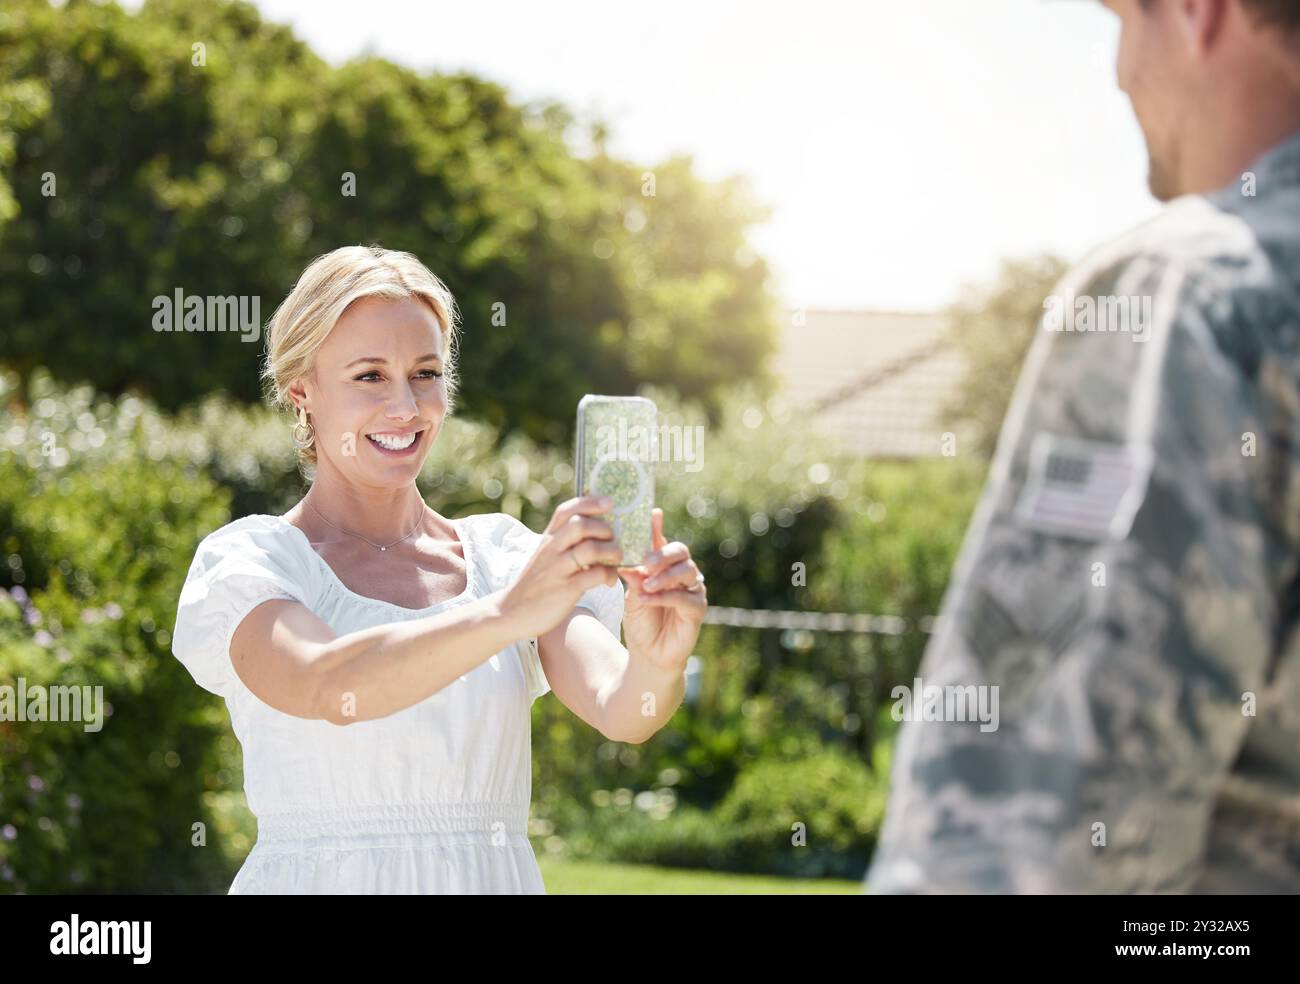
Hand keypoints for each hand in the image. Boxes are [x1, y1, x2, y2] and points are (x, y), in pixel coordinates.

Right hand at [499, 495, 622, 638]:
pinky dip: (608, 575)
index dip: (590, 502)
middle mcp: (551, 550)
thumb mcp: (545, 556)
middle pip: (580, 525)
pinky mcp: (565, 590)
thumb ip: (563, 542)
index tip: (609, 503)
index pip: (566, 511)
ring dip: (611, 552)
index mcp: (548, 539)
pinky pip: (594, 576)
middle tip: (612, 541)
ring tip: (615, 560)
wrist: (511, 613)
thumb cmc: (536, 584)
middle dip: (604, 529)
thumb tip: (594, 530)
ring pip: (590, 549)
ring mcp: (558, 569)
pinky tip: (608, 580)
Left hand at [616, 507, 706, 672]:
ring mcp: (692, 590)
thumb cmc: (641, 622)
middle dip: (663, 553)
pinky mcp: (697, 609)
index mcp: (664, 566)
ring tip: (646, 584)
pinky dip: (665, 596)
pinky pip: (684, 597)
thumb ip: (633, 578)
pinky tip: (647, 599)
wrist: (648, 655)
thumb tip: (629, 563)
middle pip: (681, 551)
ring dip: (664, 576)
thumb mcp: (631, 597)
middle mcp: (681, 574)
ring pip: (686, 571)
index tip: (652, 513)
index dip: (658, 527)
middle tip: (647, 562)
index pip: (662, 541)